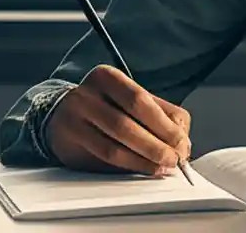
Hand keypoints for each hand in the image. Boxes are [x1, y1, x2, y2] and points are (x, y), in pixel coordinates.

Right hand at [47, 65, 192, 175]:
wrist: (62, 115)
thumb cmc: (106, 106)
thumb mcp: (132, 99)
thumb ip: (162, 114)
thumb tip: (182, 142)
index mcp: (106, 77)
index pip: (139, 100)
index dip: (163, 124)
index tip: (181, 142)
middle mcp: (86, 95)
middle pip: (126, 124)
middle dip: (156, 145)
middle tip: (174, 158)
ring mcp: (74, 120)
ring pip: (114, 146)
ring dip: (144, 160)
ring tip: (163, 166)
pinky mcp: (69, 144)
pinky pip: (104, 160)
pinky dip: (129, 166)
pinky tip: (144, 168)